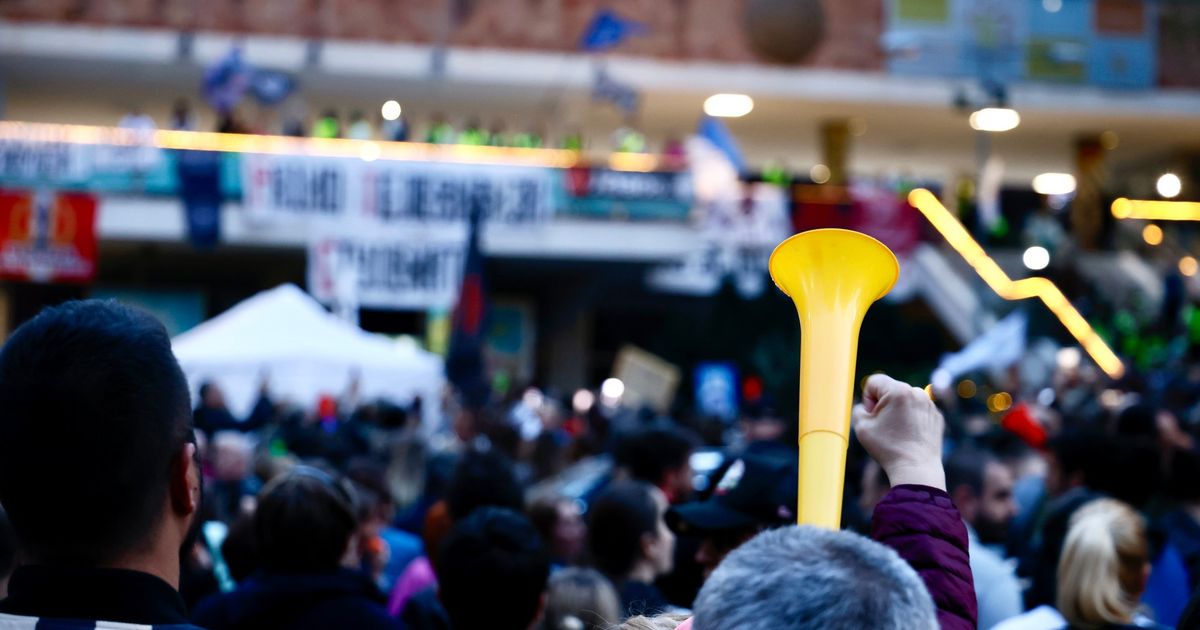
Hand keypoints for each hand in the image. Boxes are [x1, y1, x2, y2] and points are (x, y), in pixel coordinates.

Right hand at [852, 374, 945, 490]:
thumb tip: (868, 405)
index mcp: (897, 391)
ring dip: (898, 410)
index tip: (873, 416)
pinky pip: (918, 410)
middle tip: (884, 426)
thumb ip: (859, 409)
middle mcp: (916, 392)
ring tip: (898, 432)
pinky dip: (912, 419)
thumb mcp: (861, 426)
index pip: (874, 381)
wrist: (916, 468)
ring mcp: (929, 404)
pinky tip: (910, 435)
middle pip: (890, 389)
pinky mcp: (937, 416)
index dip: (868, 398)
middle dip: (883, 403)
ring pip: (905, 399)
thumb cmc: (887, 448)